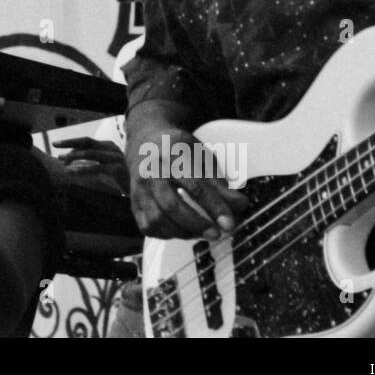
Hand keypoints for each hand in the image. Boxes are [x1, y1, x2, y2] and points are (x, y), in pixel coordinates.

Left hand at [53, 136, 129, 192]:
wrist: (144, 189)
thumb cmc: (122, 179)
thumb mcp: (105, 168)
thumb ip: (91, 163)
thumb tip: (70, 162)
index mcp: (109, 146)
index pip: (87, 141)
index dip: (71, 143)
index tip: (57, 146)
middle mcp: (112, 149)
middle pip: (87, 141)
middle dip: (69, 142)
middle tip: (54, 144)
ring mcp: (115, 158)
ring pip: (90, 153)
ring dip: (74, 156)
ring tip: (62, 161)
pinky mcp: (118, 170)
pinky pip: (96, 168)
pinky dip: (82, 170)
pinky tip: (71, 172)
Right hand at [127, 125, 248, 239]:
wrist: (145, 141)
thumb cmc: (177, 149)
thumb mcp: (201, 156)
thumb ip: (219, 182)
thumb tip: (240, 205)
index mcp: (171, 157)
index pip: (195, 186)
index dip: (214, 207)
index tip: (229, 224)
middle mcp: (150, 173)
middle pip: (171, 206)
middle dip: (196, 224)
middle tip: (216, 234)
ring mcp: (139, 189)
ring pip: (157, 220)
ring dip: (181, 232)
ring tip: (199, 232)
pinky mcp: (134, 202)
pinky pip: (148, 227)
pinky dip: (166, 234)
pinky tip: (181, 230)